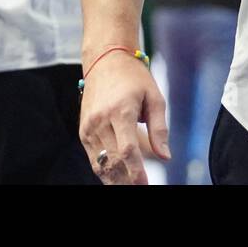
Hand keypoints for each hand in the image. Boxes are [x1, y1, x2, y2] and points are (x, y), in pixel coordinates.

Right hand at [78, 51, 169, 184]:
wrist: (105, 60)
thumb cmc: (134, 78)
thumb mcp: (154, 97)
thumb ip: (159, 129)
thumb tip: (165, 156)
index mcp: (121, 111)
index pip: (127, 150)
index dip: (136, 172)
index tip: (145, 184)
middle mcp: (101, 120)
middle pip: (113, 160)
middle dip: (127, 179)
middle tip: (141, 186)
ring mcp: (89, 126)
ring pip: (101, 163)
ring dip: (115, 179)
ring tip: (130, 184)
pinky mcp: (82, 130)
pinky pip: (93, 158)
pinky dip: (104, 170)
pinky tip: (117, 177)